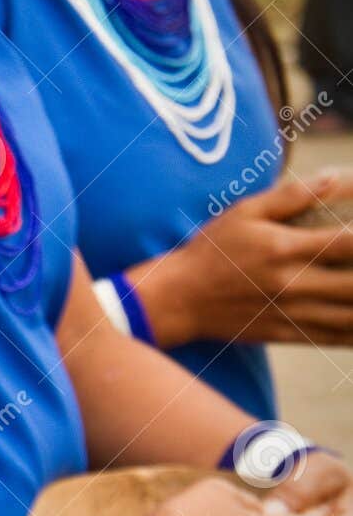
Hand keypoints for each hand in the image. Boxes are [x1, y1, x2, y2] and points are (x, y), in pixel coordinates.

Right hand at [136, 173, 352, 346]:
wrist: (179, 298)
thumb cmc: (212, 248)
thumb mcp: (244, 211)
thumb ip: (291, 196)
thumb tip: (335, 177)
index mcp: (283, 248)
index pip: (346, 243)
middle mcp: (291, 284)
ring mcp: (290, 313)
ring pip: (350, 317)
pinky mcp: (286, 334)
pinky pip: (333, 338)